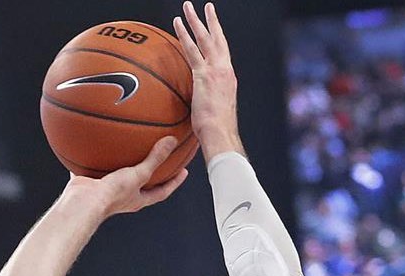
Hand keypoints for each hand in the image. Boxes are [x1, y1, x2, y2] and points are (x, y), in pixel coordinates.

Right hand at [63, 136, 189, 216]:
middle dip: (151, 174)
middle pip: (143, 185)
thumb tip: (171, 141)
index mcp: (138, 199)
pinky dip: (99, 156)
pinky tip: (99, 143)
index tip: (183, 172)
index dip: (174, 182)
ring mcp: (107, 190)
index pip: (162, 192)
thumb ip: (155, 159)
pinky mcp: (92, 182)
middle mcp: (124, 197)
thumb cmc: (112, 194)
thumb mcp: (138, 174)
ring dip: (125, 164)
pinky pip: (97, 167)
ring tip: (130, 147)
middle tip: (161, 159)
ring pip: (120, 175)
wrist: (83, 202)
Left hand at [174, 1, 243, 156]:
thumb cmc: (215, 131)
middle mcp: (225, 70)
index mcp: (228, 78)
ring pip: (205, 38)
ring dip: (196, 20)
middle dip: (211, 21)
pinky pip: (191, 49)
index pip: (223, 53)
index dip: (218, 38)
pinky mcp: (204, 75)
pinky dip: (184, 35)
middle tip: (206, 6)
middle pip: (218, 39)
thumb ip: (206, 101)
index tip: (214, 28)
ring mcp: (215, 71)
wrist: (220, 134)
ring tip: (187, 6)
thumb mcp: (212, 111)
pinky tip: (177, 23)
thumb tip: (197, 106)